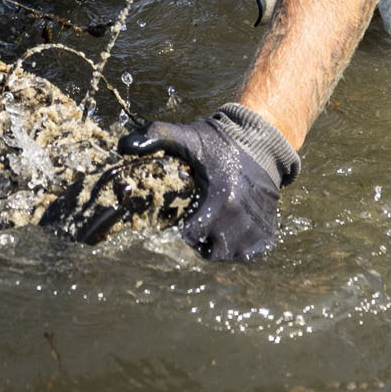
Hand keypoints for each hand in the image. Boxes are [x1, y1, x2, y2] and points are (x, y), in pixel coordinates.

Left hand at [119, 104, 299, 260]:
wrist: (261, 143)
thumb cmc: (219, 142)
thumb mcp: (187, 136)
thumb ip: (155, 137)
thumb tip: (123, 145)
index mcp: (219, 198)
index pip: (190, 234)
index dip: (181, 229)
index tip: (181, 218)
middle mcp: (240, 218)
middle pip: (210, 251)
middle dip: (198, 240)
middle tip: (197, 223)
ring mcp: (256, 228)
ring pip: (229, 256)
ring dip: (218, 246)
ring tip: (213, 227)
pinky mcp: (267, 233)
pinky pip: (249, 254)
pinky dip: (240, 248)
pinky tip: (232, 230)